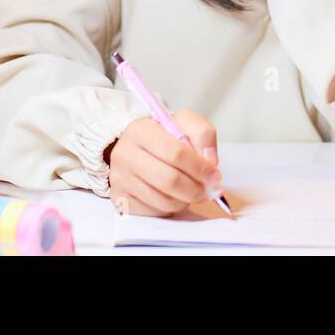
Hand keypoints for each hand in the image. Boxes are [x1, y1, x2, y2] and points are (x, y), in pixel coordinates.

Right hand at [105, 109, 222, 216]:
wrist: (137, 147)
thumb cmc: (163, 136)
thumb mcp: (185, 123)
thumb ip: (203, 134)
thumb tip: (210, 161)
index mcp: (141, 130)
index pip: (176, 153)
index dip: (200, 167)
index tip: (214, 175)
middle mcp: (125, 154)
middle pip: (169, 180)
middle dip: (195, 189)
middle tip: (208, 190)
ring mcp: (120, 178)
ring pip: (163, 200)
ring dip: (185, 200)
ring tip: (190, 190)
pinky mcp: (120, 199)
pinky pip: (154, 212)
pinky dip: (170, 208)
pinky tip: (173, 196)